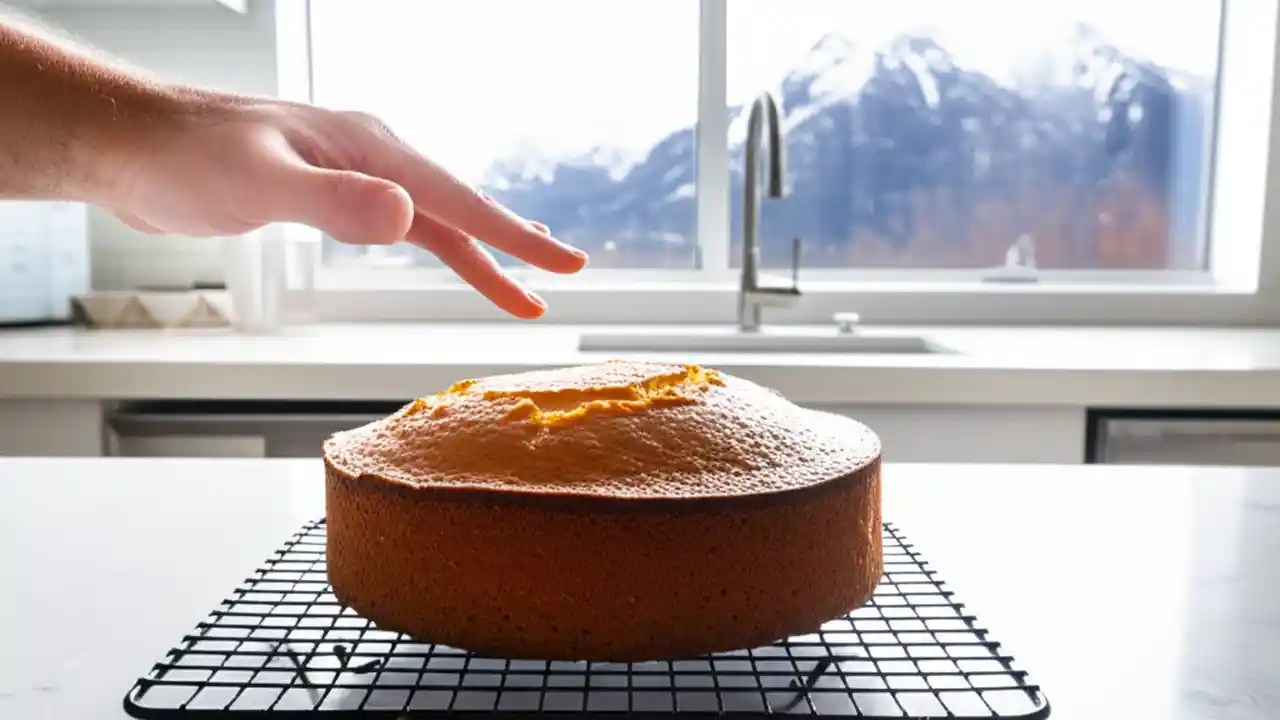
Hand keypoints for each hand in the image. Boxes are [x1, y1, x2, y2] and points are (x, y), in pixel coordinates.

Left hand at [101, 95, 586, 317]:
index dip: (514, 237)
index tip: (566, 266)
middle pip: (459, 209)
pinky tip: (446, 246)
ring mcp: (353, 170)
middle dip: (512, 246)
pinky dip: (437, 241)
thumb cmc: (185, 159)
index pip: (458, 201)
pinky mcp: (329, 189)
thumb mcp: (257, 184)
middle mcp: (372, 156)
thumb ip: (333, 203)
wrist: (131, 142)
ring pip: (434, 218)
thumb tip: (408, 220)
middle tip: (566, 275)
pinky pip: (403, 220)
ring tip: (523, 281)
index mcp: (369, 150)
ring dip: (480, 251)